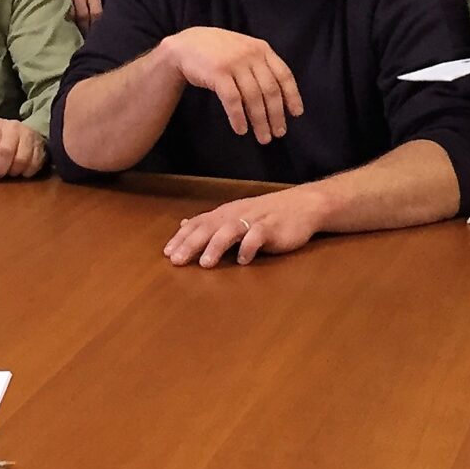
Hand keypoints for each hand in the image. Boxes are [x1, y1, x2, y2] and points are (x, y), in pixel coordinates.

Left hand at [0, 118, 47, 182]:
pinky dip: (27, 172)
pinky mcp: (40, 145)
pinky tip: (21, 172)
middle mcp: (12, 126)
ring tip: (10, 173)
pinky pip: (34, 163)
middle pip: (5, 151)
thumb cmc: (0, 143)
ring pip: (21, 159)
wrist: (23, 135)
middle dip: (0, 168)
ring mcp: (29, 134)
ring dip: (14, 171)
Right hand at [158, 27, 303, 143]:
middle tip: (279, 133)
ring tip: (263, 138)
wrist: (186, 45)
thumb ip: (260, 66)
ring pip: (253, 97)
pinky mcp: (218, 73)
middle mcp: (250, 54)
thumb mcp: (244, 51)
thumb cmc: (218, 52)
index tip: (296, 114)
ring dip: (260, 121)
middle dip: (276, 115)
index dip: (292, 96)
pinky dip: (238, 117)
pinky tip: (241, 130)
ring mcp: (234, 63)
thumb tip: (278, 100)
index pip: (284, 74)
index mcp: (261, 49)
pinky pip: (233, 100)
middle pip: (270, 90)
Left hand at [165, 191, 319, 267]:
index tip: (167, 253)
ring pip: (230, 231)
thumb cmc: (266, 214)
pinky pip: (258, 236)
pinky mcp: (272, 228)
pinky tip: (242, 261)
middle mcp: (236, 214)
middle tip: (176, 260)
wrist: (302, 205)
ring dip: (216, 246)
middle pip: (209, 228)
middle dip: (191, 244)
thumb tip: (184, 225)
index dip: (182, 238)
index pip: (198, 223)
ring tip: (205, 263)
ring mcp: (254, 220)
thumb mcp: (235, 215)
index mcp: (225, 213)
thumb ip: (210, 222)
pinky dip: (249, 248)